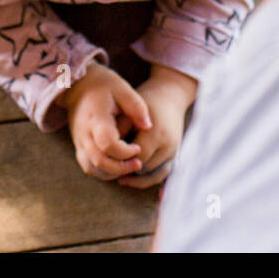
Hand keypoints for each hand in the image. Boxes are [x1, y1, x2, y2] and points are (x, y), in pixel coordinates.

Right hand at [61, 64, 152, 180]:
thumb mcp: (123, 89)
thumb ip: (137, 107)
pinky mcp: (78, 145)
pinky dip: (103, 172)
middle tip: (138, 163)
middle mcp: (84, 133)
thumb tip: (148, 127)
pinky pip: (88, 166)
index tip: (138, 147)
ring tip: (129, 166)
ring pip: (92, 168)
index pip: (108, 144)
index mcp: (96, 118)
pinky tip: (118, 166)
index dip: (125, 151)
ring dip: (112, 173)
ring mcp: (79, 141)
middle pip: (99, 161)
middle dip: (121, 167)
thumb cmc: (103, 85)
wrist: (77, 85)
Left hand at [116, 68, 196, 189]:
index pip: (136, 157)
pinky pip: (162, 175)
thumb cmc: (145, 102)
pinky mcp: (175, 156)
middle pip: (144, 168)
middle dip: (128, 170)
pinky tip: (132, 179)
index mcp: (156, 133)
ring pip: (153, 176)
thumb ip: (117, 131)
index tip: (107, 161)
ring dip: (137, 179)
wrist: (169, 97)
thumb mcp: (128, 112)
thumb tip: (103, 152)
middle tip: (109, 172)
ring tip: (119, 178)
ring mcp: (174, 152)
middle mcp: (168, 145)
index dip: (121, 160)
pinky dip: (147, 180)